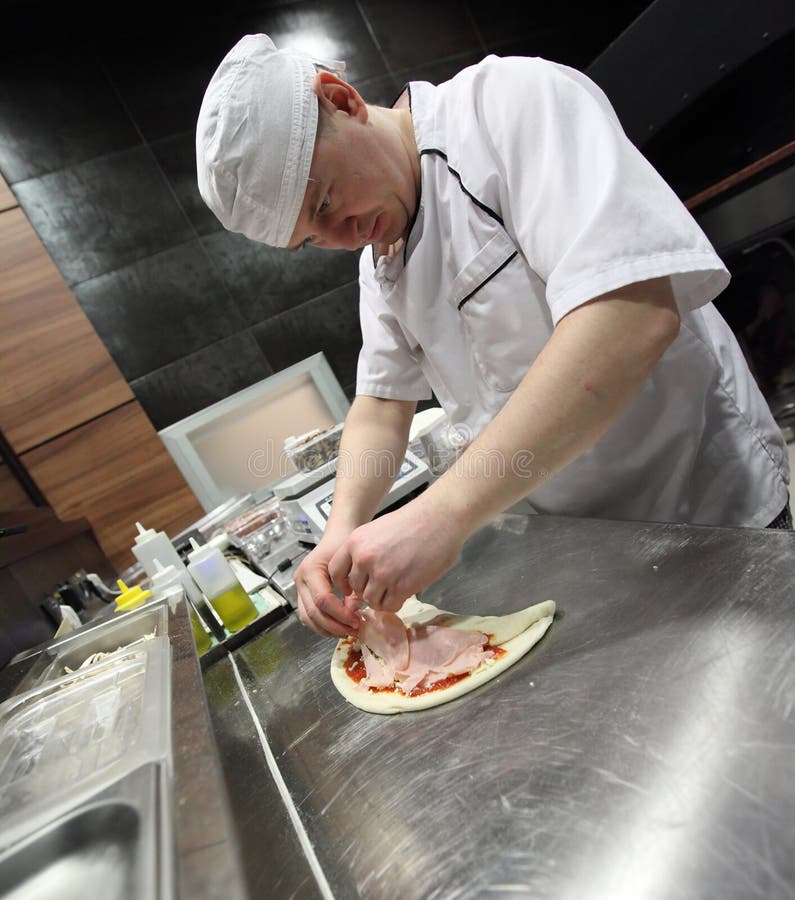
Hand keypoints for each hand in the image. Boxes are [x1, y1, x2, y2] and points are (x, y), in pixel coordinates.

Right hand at [295, 528, 363, 637]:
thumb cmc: (344, 543)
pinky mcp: (303, 595)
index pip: (322, 600)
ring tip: (348, 631)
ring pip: (308, 618)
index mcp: (310, 570)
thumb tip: (353, 611)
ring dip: (328, 629)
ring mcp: (299, 588)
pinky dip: (323, 625)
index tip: (356, 620)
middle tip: (354, 630)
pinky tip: (339, 626)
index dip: (340, 614)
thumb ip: (351, 588)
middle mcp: (301, 580)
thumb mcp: (350, 563)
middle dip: (334, 626)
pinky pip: (309, 616)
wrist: (337, 535)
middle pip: (313, 613)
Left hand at [328, 496, 464, 610]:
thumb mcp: (377, 530)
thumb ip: (365, 551)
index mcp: (356, 542)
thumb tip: (361, 574)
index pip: (336, 571)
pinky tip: (404, 593)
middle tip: (383, 586)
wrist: (438, 519)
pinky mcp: (401, 586)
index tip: (352, 587)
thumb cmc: (413, 522)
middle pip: (356, 588)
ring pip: (371, 600)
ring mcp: (382, 573)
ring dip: (382, 599)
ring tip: (394, 590)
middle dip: (368, 590)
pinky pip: (389, 606)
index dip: (344, 583)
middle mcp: (365, 558)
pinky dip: (395, 603)